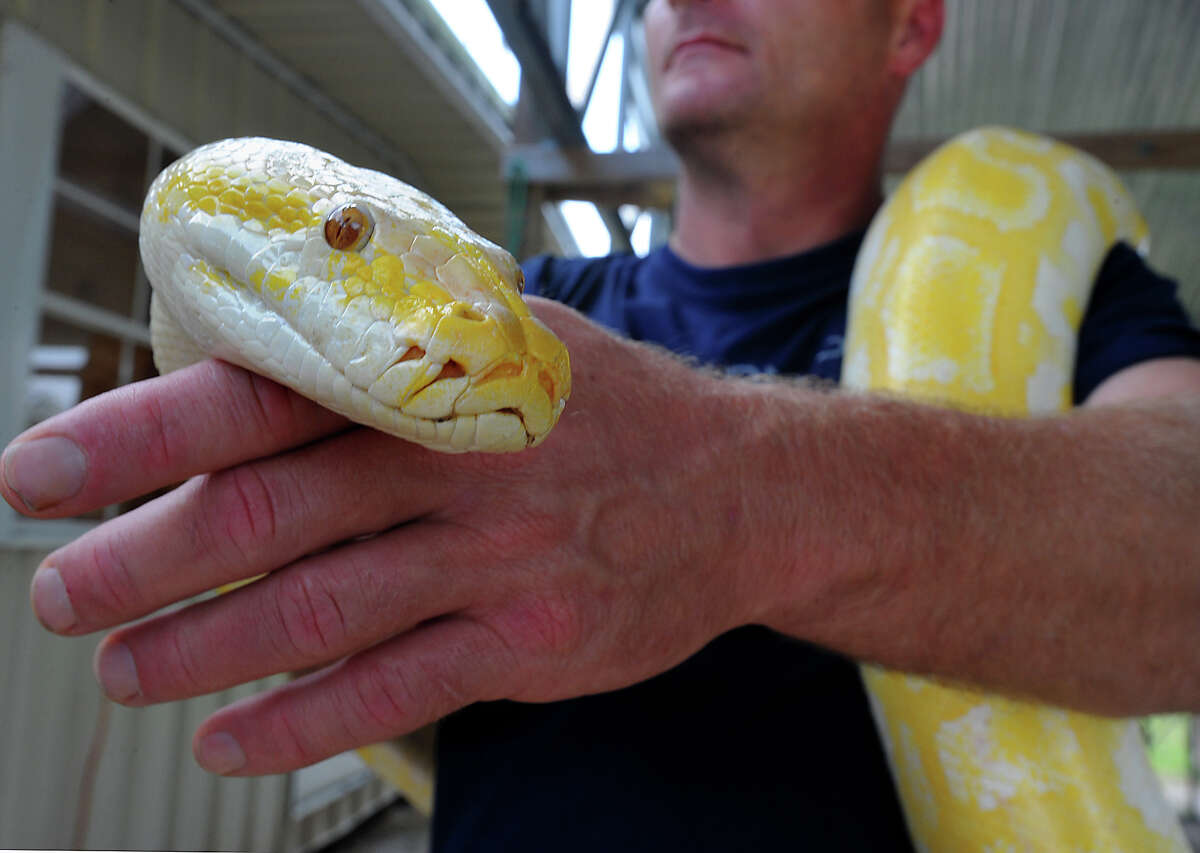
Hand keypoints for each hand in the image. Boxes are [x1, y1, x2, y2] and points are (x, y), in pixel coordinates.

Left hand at [2, 299, 767, 774]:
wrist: (743, 488)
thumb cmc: (609, 410)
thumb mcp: (510, 335)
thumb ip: (391, 346)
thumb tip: (251, 355)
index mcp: (442, 373)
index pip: (265, 395)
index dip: (142, 435)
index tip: (45, 470)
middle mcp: (463, 465)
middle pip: (270, 516)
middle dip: (142, 560)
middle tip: (58, 595)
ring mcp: (500, 563)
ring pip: (318, 615)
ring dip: (200, 650)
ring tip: (123, 669)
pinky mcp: (531, 646)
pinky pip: (393, 692)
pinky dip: (300, 724)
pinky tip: (234, 739)